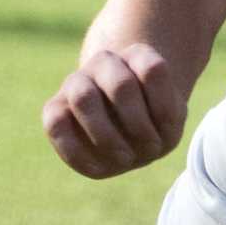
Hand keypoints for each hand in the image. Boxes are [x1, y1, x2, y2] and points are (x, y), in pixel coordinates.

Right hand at [42, 43, 188, 179]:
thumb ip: (162, 124)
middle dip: (138, 125)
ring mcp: (76, 82)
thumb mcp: (171, 124)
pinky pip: (55, 124)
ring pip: (83, 98)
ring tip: (124, 159)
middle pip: (121, 85)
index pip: (153, 70)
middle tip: (150, 149)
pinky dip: (78, 152)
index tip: (168, 128)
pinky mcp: (55, 109)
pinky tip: (99, 168)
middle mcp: (105, 62)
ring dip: (107, 137)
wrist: (129, 133)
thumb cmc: (154, 125)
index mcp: (138, 56)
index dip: (164, 106)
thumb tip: (127, 144)